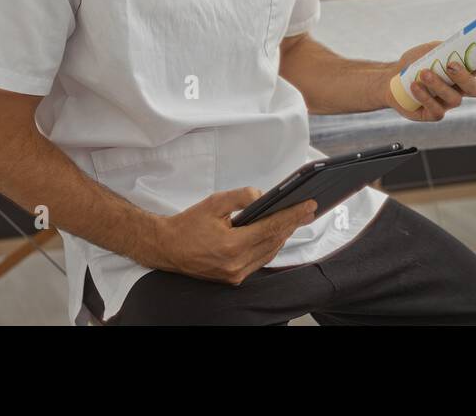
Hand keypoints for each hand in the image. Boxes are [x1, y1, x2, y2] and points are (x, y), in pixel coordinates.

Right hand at [143, 188, 315, 284]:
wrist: (166, 247)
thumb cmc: (188, 225)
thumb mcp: (214, 203)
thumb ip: (241, 197)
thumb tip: (263, 197)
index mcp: (232, 245)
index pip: (271, 228)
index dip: (292, 215)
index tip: (308, 205)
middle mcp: (236, 264)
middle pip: (274, 241)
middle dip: (292, 224)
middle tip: (308, 209)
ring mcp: (235, 274)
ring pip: (269, 253)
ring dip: (283, 236)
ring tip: (296, 219)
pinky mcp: (233, 278)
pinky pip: (259, 261)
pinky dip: (270, 246)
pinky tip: (276, 234)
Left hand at [382, 40, 475, 121]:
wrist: (391, 77)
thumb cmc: (415, 62)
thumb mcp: (431, 50)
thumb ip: (446, 47)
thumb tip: (459, 43)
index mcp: (463, 72)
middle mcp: (459, 90)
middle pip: (474, 89)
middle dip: (465, 77)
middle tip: (451, 65)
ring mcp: (446, 103)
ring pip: (454, 100)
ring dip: (439, 85)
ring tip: (423, 73)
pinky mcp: (432, 114)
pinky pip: (436, 110)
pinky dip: (425, 97)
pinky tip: (415, 86)